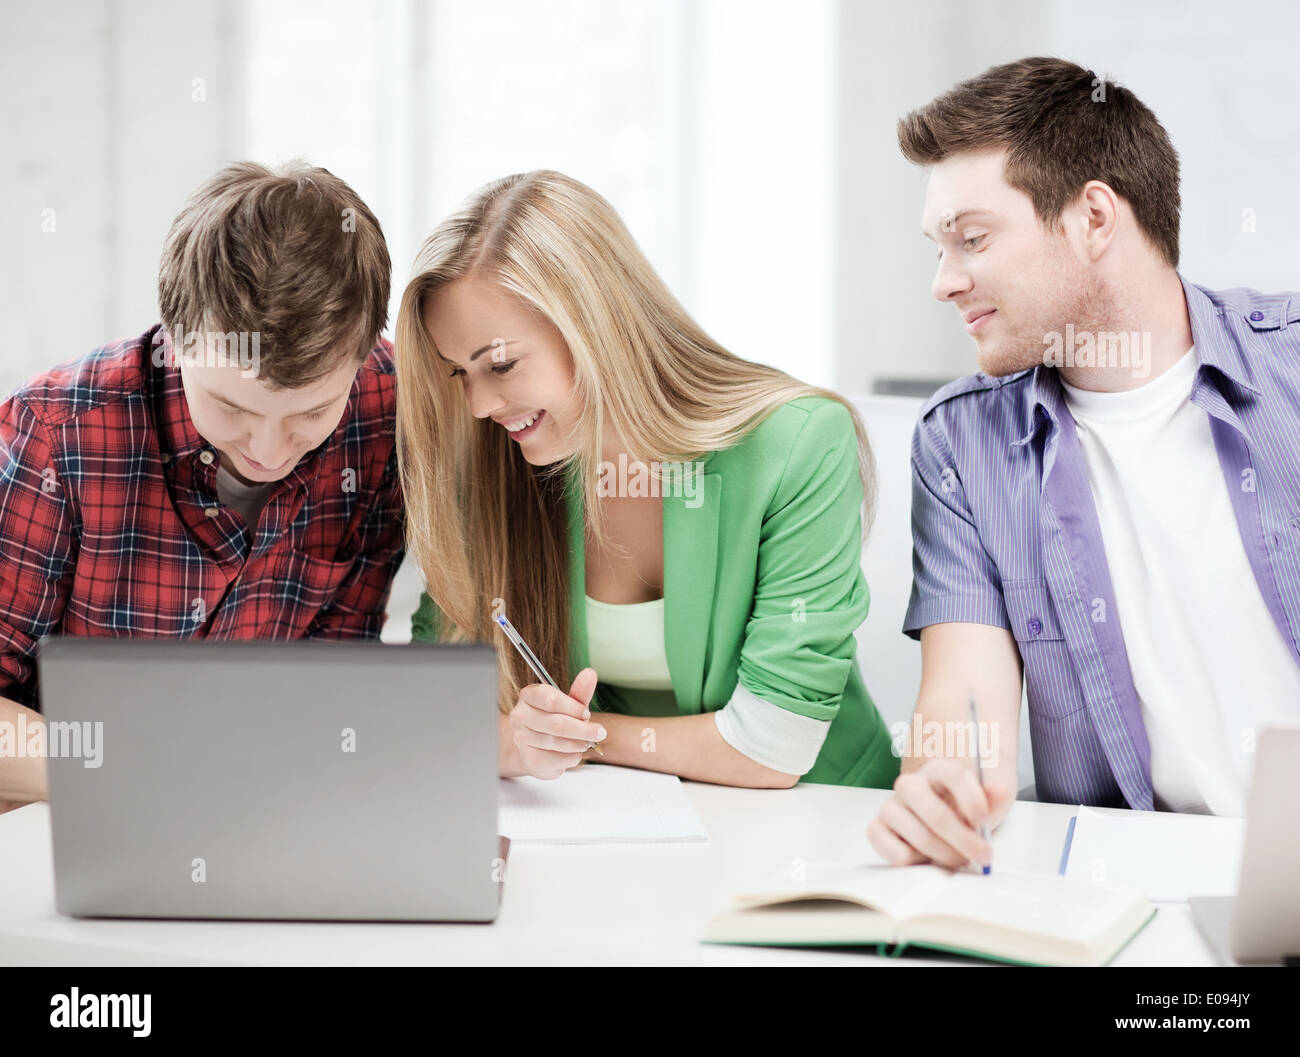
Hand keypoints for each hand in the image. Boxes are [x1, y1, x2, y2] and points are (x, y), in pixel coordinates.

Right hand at [507, 668, 605, 779]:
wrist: (538, 747)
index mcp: (529, 695)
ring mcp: (521, 738)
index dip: (574, 708)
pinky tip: (575, 753)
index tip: (587, 713)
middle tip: (600, 732)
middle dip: (583, 729)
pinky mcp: (527, 758)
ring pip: (557, 742)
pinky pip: (555, 759)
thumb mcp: (570, 704)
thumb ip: (580, 692)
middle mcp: (519, 715)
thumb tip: (590, 673)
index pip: (551, 699)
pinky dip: (571, 758)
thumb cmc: (556, 720)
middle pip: (556, 723)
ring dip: (578, 744)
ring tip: (587, 743)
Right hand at [867, 758, 1013, 869]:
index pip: (952, 775)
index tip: (984, 821)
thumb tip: (995, 793)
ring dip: (945, 855)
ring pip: (918, 836)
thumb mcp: (993, 791)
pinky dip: (917, 862)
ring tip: (959, 858)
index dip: (971, 799)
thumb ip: (999, 788)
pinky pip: (894, 853)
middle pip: (934, 813)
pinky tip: (929, 857)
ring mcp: (892, 807)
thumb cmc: (971, 803)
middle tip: (983, 855)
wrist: (949, 815)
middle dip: (962, 839)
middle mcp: (910, 785)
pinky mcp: (879, 830)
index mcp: (939, 770)